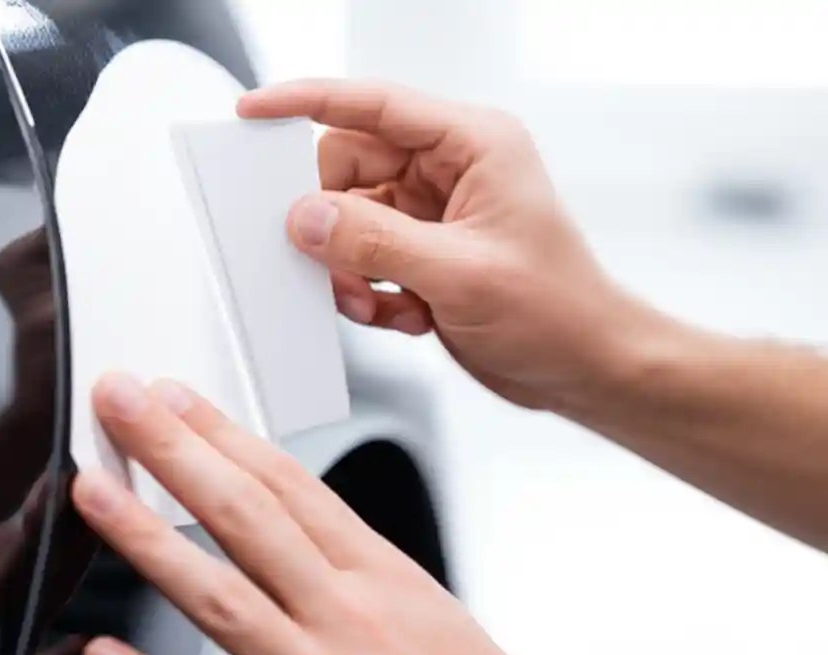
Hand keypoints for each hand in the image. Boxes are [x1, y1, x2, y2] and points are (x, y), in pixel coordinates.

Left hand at [69, 373, 576, 654]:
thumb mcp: (424, 609)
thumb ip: (349, 565)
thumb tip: (282, 520)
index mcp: (381, 578)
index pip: (291, 485)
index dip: (223, 434)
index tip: (175, 397)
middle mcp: (347, 621)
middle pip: (246, 518)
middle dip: (176, 452)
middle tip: (122, 402)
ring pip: (219, 597)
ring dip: (147, 538)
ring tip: (93, 491)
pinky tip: (104, 653)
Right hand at [239, 80, 663, 409]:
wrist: (584, 368)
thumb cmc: (560, 310)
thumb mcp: (459, 274)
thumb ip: (375, 241)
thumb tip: (307, 217)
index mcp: (472, 144)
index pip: (372, 105)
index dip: (305, 102)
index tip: (255, 112)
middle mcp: (449, 169)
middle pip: (347, 168)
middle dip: (333, 224)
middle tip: (342, 269)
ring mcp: (431, 212)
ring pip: (346, 219)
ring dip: (350, 268)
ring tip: (381, 303)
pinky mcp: (420, 252)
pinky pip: (359, 256)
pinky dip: (367, 291)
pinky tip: (403, 314)